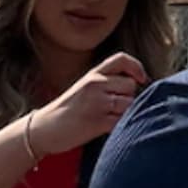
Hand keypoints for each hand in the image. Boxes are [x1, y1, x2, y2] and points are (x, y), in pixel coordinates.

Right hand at [31, 53, 148, 153]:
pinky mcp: (98, 122)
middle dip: (130, 97)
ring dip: (127, 113)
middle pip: (131, 85)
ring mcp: (97, 103)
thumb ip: (107, 82)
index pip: (122, 59)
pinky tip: (111, 128)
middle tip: (116, 108)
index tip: (142, 79)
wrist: (45, 128)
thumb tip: (138, 85)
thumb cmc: (68, 110)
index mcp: (93, 74)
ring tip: (112, 118)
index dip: (136, 67)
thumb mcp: (85, 87)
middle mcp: (95, 84)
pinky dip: (122, 126)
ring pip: (130, 103)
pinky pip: (123, 121)